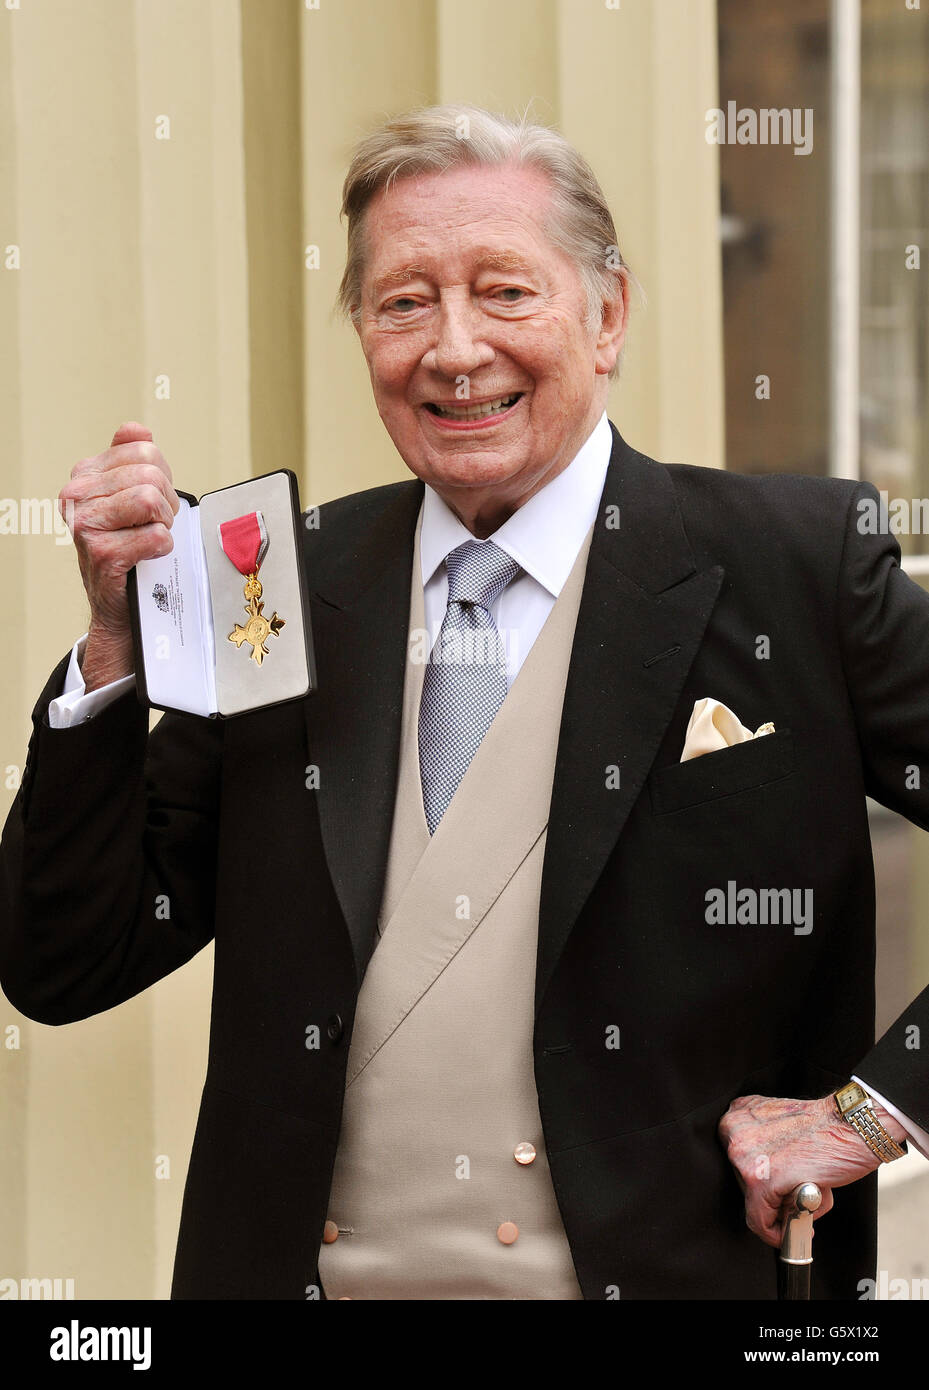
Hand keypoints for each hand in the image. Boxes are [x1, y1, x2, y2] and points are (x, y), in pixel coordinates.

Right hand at [58, 422, 178, 687]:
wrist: (121, 602)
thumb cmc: (130, 547)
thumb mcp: (130, 497)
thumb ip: (132, 460)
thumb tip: (135, 429)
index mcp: (85, 474)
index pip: (145, 450)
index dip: (164, 477)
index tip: (154, 502)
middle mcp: (76, 496)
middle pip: (151, 474)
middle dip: (167, 503)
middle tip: (157, 525)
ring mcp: (85, 525)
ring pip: (152, 500)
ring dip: (165, 524)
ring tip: (151, 539)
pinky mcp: (101, 553)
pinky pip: (155, 536)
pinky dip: (163, 547)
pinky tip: (150, 556)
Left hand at [718, 1091, 907, 1247]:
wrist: (852, 1126)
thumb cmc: (825, 1128)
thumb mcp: (780, 1124)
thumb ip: (764, 1146)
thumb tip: (762, 1184)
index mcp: (739, 1113)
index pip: (736, 1160)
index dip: (760, 1180)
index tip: (775, 1192)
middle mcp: (735, 1130)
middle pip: (742, 1182)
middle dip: (771, 1195)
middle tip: (796, 1196)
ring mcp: (745, 1155)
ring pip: (752, 1202)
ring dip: (780, 1212)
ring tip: (805, 1200)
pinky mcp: (760, 1180)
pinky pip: (759, 1220)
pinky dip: (775, 1233)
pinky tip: (795, 1231)